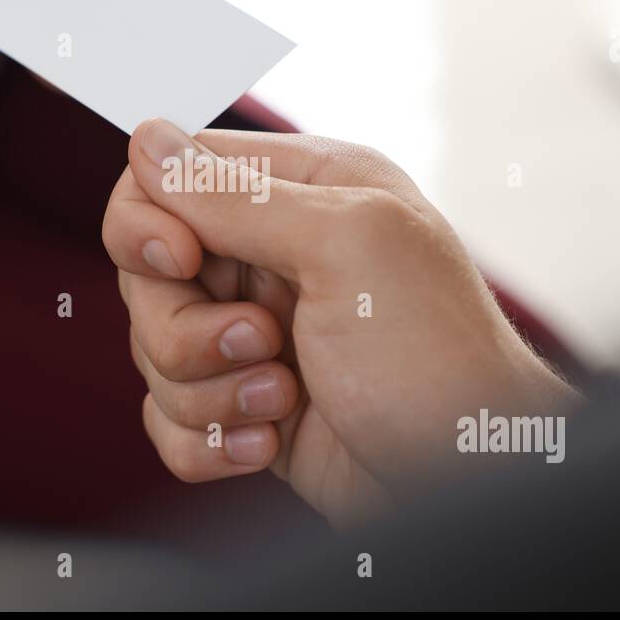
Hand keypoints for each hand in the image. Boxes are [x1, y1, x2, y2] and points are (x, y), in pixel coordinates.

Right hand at [102, 120, 581, 528]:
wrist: (471, 481)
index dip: (151, 221)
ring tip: (283, 400)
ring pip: (154, 351)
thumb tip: (148, 139)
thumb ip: (236, 194)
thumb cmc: (432, 356)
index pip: (172, 176)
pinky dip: (209, 441)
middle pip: (148, 275)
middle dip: (187, 326)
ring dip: (209, 390)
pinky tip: (269, 446)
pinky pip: (170, 418)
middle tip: (263, 342)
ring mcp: (257, 336)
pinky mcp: (247, 406)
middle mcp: (275, 256)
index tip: (179, 261)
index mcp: (305, 190)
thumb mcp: (343, 246)